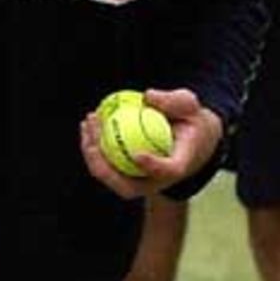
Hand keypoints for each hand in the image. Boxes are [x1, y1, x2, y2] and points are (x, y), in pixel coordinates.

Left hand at [80, 87, 222, 199]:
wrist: (188, 142)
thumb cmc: (189, 122)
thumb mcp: (191, 106)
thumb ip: (176, 101)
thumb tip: (148, 97)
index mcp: (177, 168)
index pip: (166, 171)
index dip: (153, 166)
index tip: (139, 154)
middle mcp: (154, 182)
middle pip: (124, 184)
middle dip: (103, 159)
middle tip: (96, 125)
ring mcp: (137, 184)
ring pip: (107, 176)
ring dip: (91, 151)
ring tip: (89, 121)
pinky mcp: (125, 178)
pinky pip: (103, 166)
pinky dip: (92, 146)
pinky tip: (88, 124)